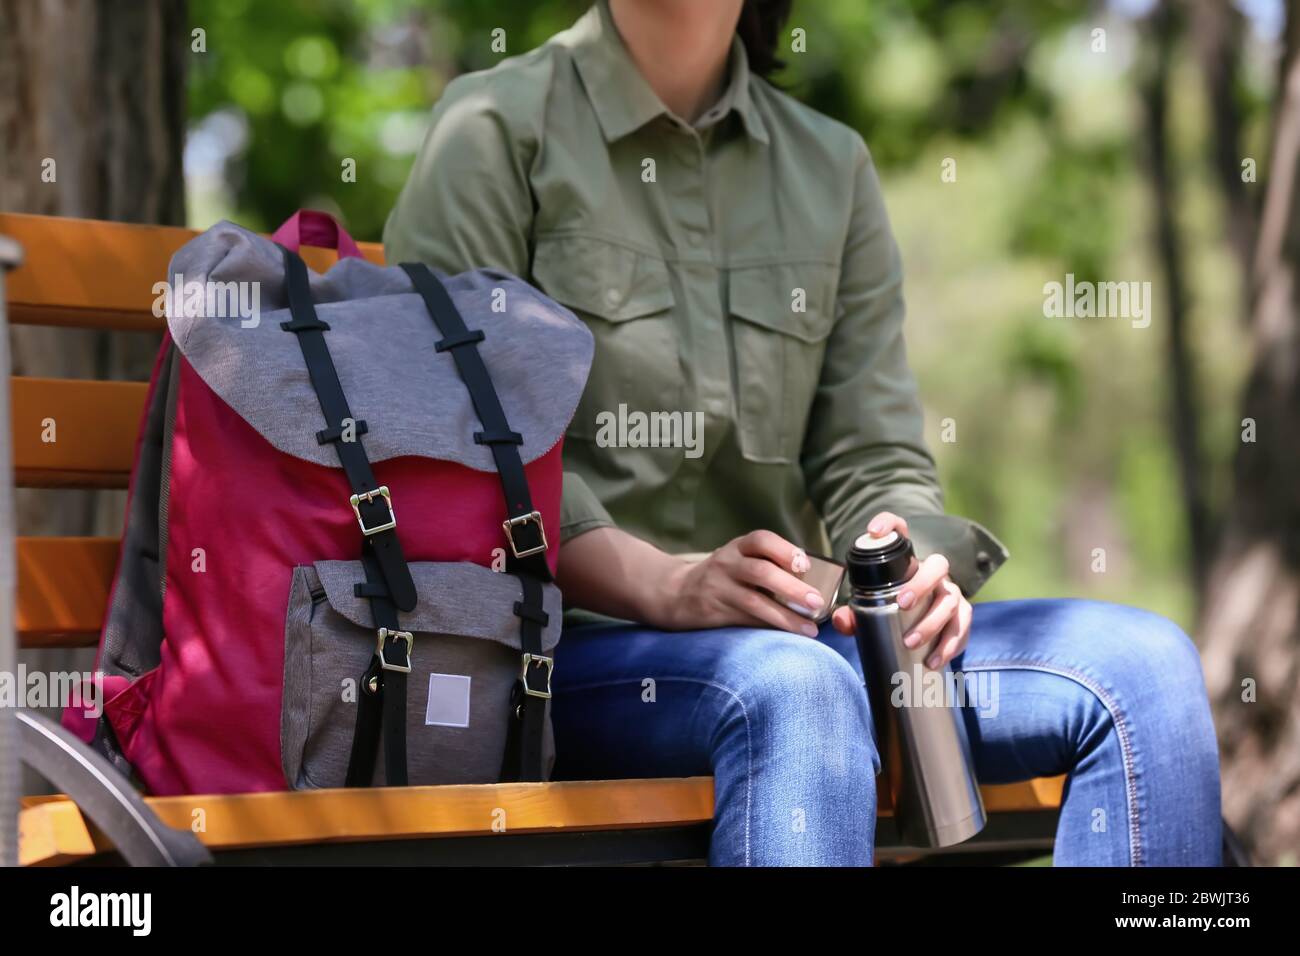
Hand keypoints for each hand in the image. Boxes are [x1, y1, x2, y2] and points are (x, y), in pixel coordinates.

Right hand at [660, 530, 828, 635]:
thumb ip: (767, 563)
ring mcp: (719, 588)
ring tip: (809, 629)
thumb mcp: (738, 559)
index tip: (805, 565)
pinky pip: (745, 620)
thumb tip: (813, 579)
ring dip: (785, 616)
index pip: (761, 540)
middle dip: (792, 588)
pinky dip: (769, 627)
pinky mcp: (714, 612)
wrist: (675, 592)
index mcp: (737, 547)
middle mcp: (727, 564)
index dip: (785, 550)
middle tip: (816, 602)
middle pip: (761, 572)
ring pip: (754, 602)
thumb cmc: (721, 576)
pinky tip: (787, 636)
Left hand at [830, 511, 971, 668]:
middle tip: (902, 603)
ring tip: (911, 642)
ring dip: (932, 622)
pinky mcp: (963, 617)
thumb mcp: (870, 612)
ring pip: (950, 600)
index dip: (889, 524)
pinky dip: (949, 645)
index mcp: (907, 563)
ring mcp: (951, 593)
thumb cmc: (891, 613)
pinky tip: (933, 659)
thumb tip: (842, 620)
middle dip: (921, 583)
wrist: (922, 632)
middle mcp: (934, 573)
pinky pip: (962, 627)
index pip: (901, 531)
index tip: (873, 532)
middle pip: (937, 565)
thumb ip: (853, 615)